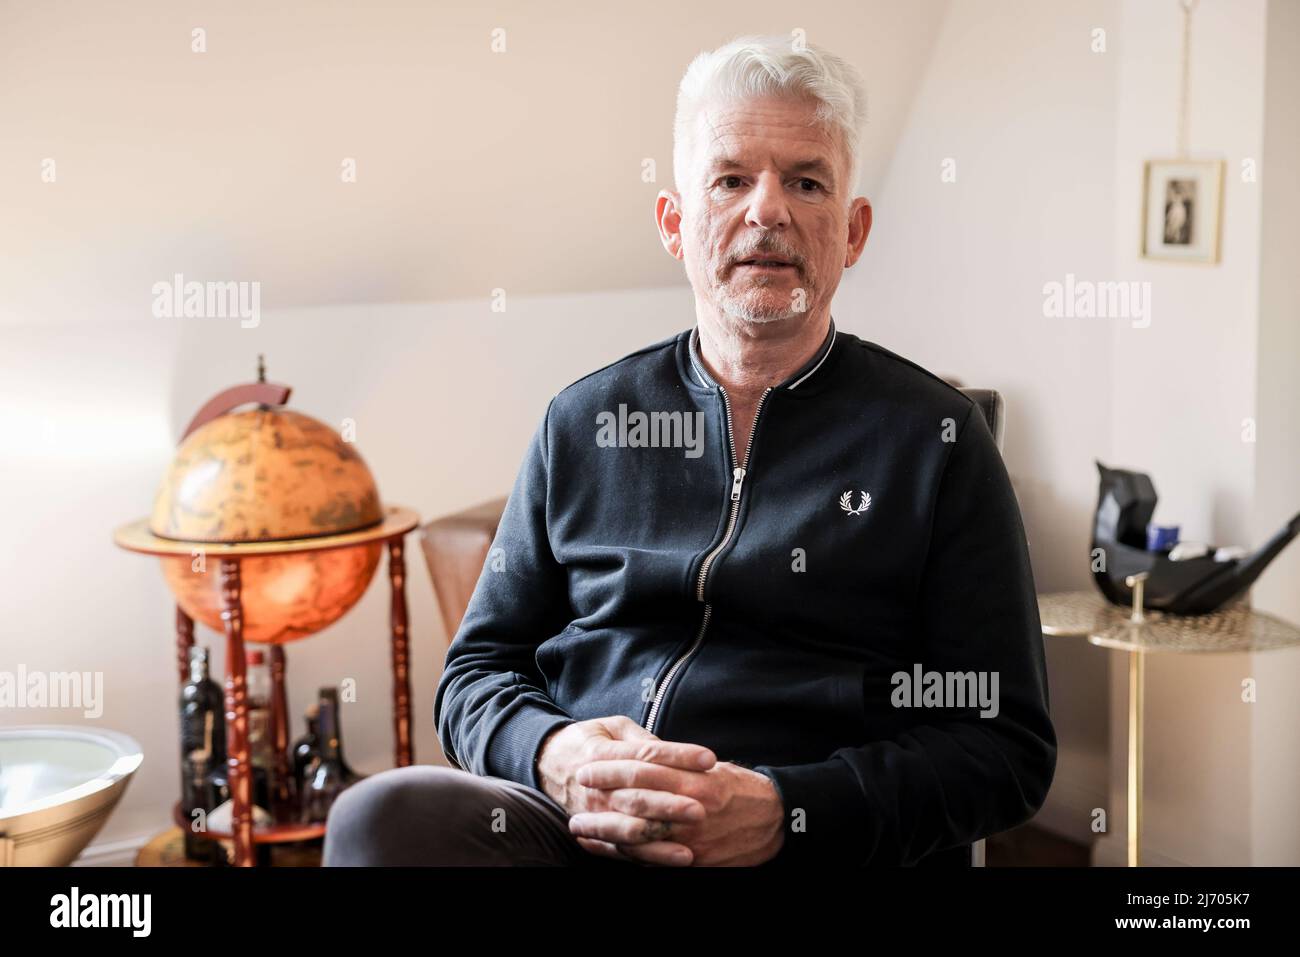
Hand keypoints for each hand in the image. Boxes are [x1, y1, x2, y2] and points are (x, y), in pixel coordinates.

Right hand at [536, 716, 715, 865]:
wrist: (548, 763)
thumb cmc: (589, 740)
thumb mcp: (612, 726)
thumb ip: (641, 737)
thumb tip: (670, 749)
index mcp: (602, 754)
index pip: (645, 755)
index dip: (679, 756)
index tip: (709, 759)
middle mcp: (597, 788)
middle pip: (637, 797)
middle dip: (669, 805)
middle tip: (701, 809)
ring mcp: (595, 814)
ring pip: (629, 830)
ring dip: (660, 838)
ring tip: (690, 846)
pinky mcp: (596, 835)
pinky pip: (623, 851)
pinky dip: (649, 857)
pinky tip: (676, 858)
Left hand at [568, 755, 786, 866]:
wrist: (774, 822)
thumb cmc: (738, 789)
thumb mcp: (710, 769)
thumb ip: (677, 764)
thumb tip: (642, 754)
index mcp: (694, 779)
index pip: (644, 768)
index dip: (612, 767)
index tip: (587, 765)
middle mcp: (690, 809)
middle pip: (635, 801)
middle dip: (602, 796)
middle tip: (575, 790)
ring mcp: (690, 839)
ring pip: (638, 834)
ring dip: (604, 831)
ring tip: (578, 826)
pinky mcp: (692, 862)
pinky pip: (651, 859)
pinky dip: (623, 855)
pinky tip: (602, 849)